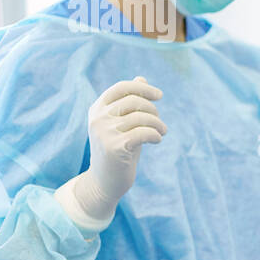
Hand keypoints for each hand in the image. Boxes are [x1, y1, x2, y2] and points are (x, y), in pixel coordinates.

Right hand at [55, 77, 165, 231]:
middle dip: (153, 110)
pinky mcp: (114, 147)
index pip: (121, 88)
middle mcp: (98, 118)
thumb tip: (141, 78)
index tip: (159, 96)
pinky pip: (144, 133)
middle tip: (160, 124)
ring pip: (142, 117)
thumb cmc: (118, 149)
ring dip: (158, 125)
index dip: (143, 88)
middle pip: (134, 101)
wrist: (105, 181)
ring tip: (162, 132)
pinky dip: (156, 135)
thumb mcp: (122, 123)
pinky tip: (157, 140)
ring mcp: (104, 132)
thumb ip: (129, 102)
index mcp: (97, 109)